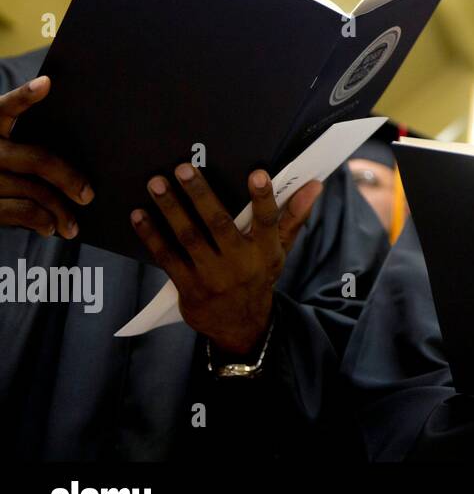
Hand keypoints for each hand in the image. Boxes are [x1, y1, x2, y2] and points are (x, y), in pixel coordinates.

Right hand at [0, 76, 93, 237]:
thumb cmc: (0, 162)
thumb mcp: (6, 142)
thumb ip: (30, 137)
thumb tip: (81, 140)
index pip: (6, 106)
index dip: (25, 95)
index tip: (46, 84)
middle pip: (36, 160)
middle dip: (68, 178)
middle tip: (89, 195)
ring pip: (33, 191)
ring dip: (59, 210)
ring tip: (74, 225)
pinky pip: (19, 211)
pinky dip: (40, 221)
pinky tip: (50, 228)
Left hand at [130, 164, 321, 354]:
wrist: (240, 325)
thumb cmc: (259, 276)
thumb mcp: (280, 250)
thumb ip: (294, 215)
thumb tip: (314, 184)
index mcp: (265, 251)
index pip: (268, 221)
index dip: (263, 198)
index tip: (257, 173)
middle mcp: (239, 263)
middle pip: (219, 224)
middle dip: (200, 195)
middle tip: (184, 168)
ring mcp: (211, 276)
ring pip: (189, 237)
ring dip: (171, 209)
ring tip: (156, 184)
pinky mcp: (188, 286)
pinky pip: (167, 257)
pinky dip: (151, 235)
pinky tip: (139, 214)